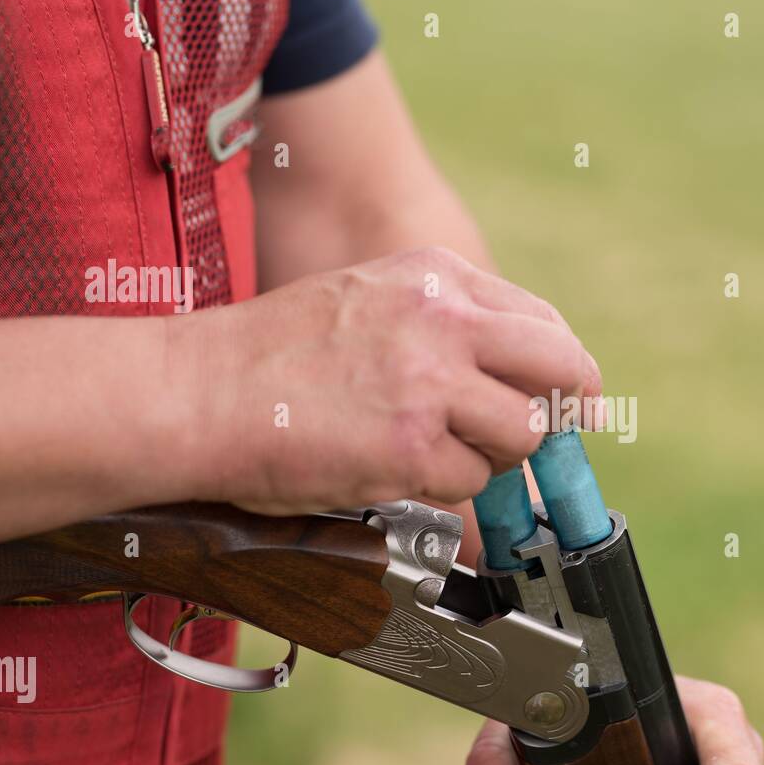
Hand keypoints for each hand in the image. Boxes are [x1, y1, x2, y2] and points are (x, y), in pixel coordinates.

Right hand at [173, 247, 601, 512]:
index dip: (561, 372)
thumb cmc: (275, 353)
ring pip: (525, 434)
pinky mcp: (412, 447)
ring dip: (494, 456)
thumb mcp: (372, 297)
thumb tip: (512, 370)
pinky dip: (442, 487)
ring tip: (437, 451)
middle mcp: (446, 322)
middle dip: (563, 412)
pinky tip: (394, 467)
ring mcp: (432, 384)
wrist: (199, 391)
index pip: (545, 325)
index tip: (562, 400)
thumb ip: (444, 321)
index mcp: (439, 277)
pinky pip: (470, 482)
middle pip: (563, 370)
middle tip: (542, 437)